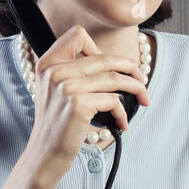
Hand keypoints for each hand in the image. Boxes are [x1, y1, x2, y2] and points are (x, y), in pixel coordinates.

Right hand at [25, 25, 150, 174]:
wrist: (45, 153)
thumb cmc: (57, 124)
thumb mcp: (55, 90)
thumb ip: (73, 71)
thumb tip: (114, 63)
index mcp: (48, 63)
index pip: (77, 35)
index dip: (98, 47)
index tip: (110, 65)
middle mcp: (55, 71)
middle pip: (105, 58)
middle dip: (131, 68)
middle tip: (142, 79)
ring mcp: (66, 87)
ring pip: (114, 78)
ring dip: (136, 88)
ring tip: (143, 98)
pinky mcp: (78, 104)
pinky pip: (114, 101)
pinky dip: (123, 113)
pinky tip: (122, 123)